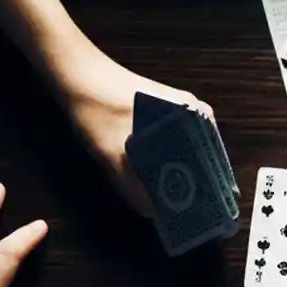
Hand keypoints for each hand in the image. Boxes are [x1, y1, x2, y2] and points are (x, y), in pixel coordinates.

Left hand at [57, 52, 214, 218]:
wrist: (75, 73)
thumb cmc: (99, 108)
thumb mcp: (113, 153)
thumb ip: (133, 186)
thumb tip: (152, 213)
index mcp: (192, 115)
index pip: (211, 160)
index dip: (208, 188)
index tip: (203, 212)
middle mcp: (192, 112)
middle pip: (200, 157)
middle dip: (194, 185)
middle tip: (187, 213)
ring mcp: (177, 110)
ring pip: (186, 151)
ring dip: (180, 174)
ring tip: (175, 202)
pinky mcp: (161, 112)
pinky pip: (172, 143)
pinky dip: (167, 161)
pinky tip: (159, 179)